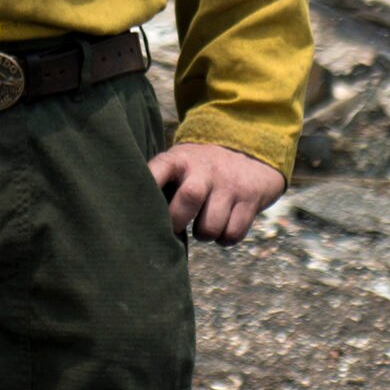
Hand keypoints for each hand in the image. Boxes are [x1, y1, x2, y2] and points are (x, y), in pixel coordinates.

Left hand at [151, 141, 285, 241]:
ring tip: (203, 225)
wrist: (250, 150)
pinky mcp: (250, 199)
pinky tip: (222, 227)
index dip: (147, 187)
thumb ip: (161, 185)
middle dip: (177, 222)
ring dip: (203, 235)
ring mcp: (230, 184)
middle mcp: (205, 169)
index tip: (138, 209)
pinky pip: (232, 234)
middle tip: (175, 227)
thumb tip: (140, 221)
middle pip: (189, 198)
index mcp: (180, 159)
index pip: (159, 169)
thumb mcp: (180, 165)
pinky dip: (224, 238)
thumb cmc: (200, 169)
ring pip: (210, 226)